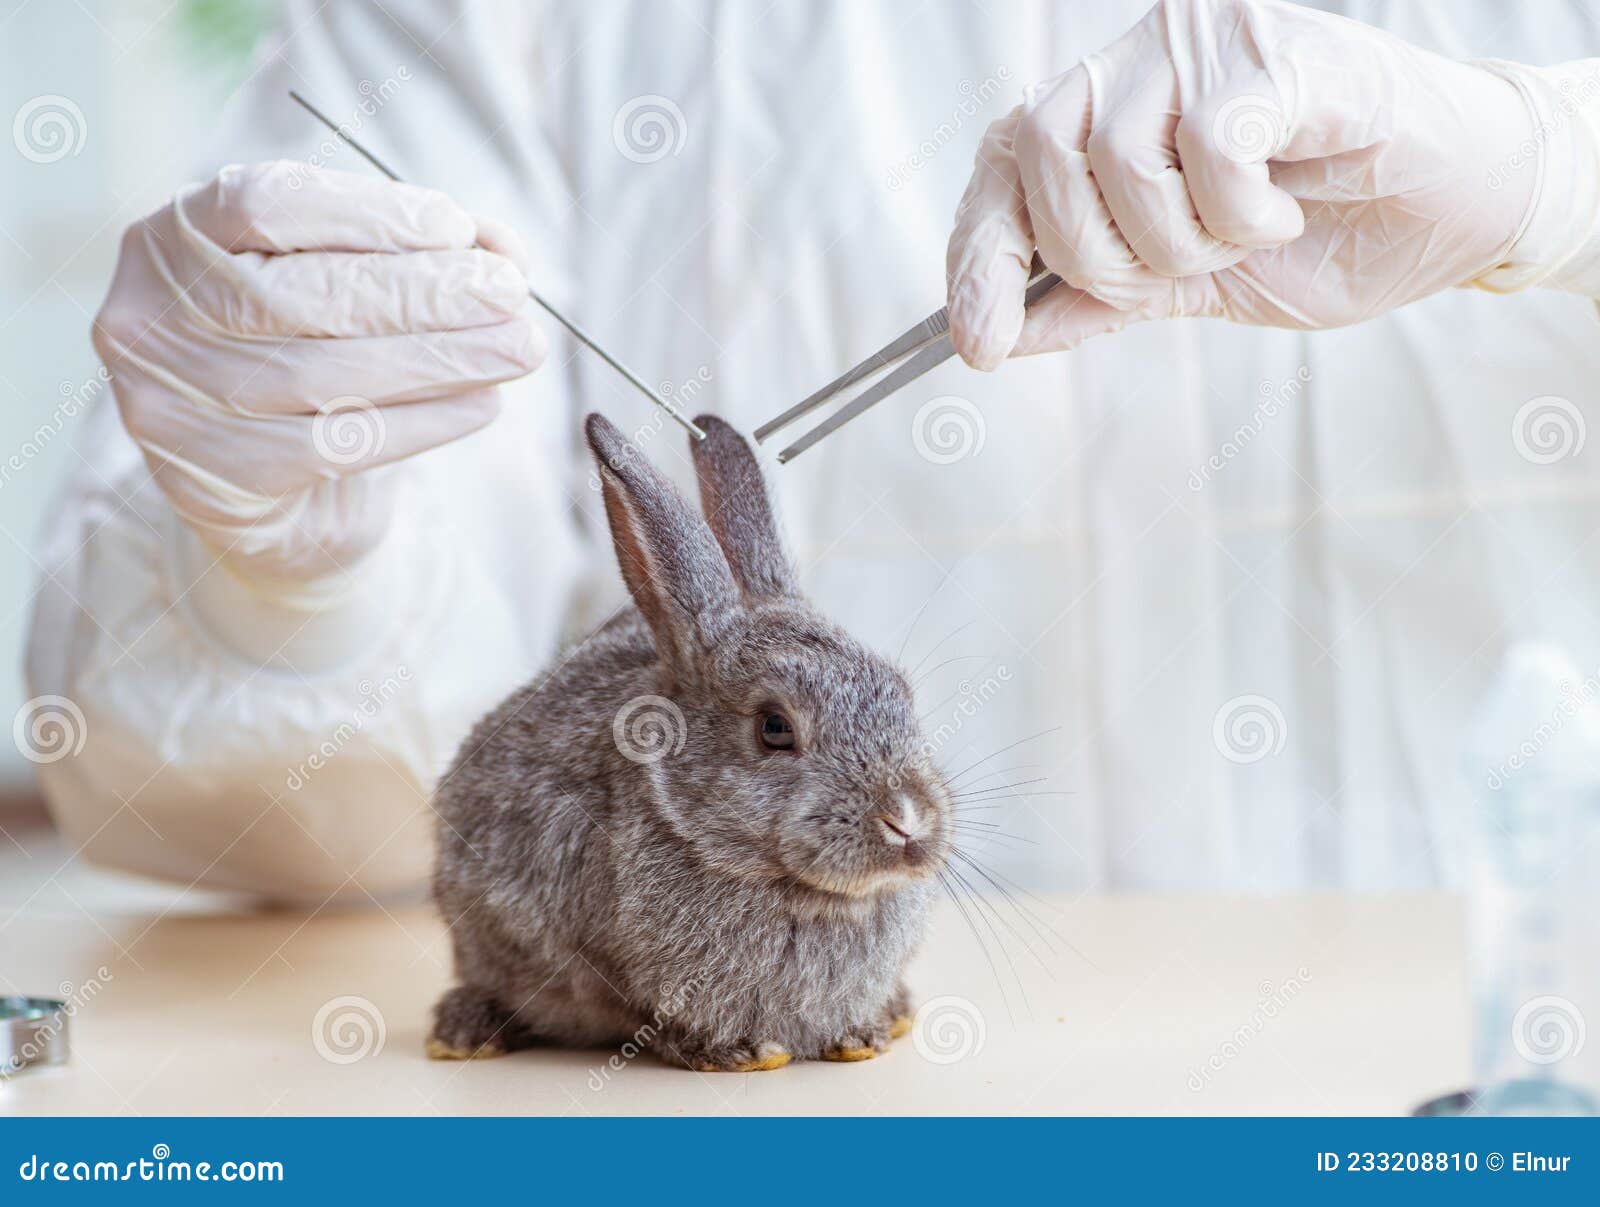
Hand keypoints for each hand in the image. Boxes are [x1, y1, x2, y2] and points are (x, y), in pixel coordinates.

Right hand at [92, 162, 542, 596]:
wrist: (277, 498)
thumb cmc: (314, 358)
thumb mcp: (349, 288)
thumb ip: (418, 254)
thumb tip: (504, 248)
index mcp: (175, 238)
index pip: (264, 204)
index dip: (366, 212)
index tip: (457, 228)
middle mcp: (154, 315)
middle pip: (303, 295)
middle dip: (424, 291)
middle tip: (512, 293)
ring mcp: (171, 402)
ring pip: (326, 373)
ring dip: (442, 358)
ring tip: (520, 347)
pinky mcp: (214, 480)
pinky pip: (339, 444)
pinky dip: (426, 420)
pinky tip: (484, 403)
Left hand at [946, 0, 1566, 367]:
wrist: (1455, 216)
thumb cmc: (1326, 235)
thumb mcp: (1186, 287)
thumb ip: (1093, 299)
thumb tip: (996, 333)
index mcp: (1109, 107)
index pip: (1002, 166)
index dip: (979, 255)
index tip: (978, 343)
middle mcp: (1142, 57)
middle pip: (1042, 157)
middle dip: (1102, 253)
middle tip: (1186, 266)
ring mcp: (1202, 41)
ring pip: (1116, 154)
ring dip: (1180, 237)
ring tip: (1245, 233)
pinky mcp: (1269, 49)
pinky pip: (1204, 144)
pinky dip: (1238, 209)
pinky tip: (1283, 205)